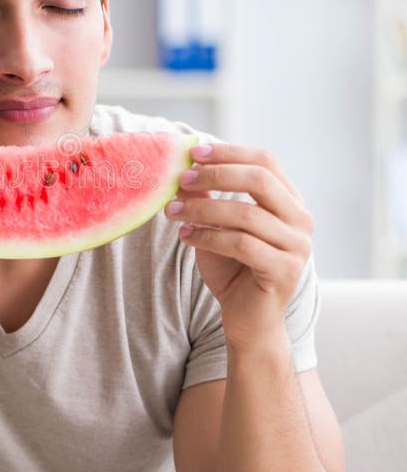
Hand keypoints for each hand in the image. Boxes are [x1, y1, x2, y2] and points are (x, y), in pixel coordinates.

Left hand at [164, 143, 313, 353]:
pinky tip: (185, 235)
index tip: (193, 153)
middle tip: (181, 179)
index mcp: (289, 200)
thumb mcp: (214, 225)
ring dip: (202, 209)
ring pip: (246, 214)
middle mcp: (300, 219)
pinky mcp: (285, 271)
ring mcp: (298, 246)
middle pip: (259, 180)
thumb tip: (183, 168)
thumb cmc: (231, 267)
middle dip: (215, 175)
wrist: (247, 319)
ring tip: (172, 211)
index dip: (228, 153)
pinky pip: (241, 244)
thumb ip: (206, 197)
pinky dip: (208, 236)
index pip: (264, 161)